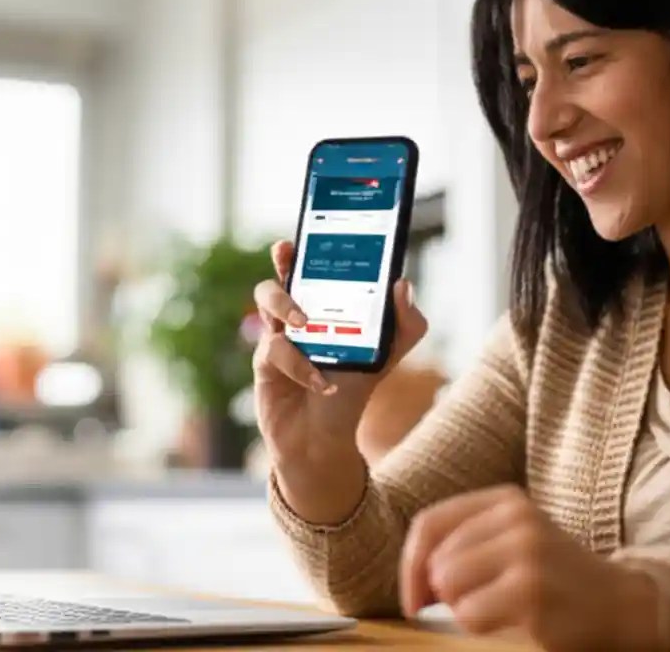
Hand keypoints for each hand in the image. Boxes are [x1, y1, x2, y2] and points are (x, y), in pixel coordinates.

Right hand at [251, 240, 428, 466]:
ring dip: (285, 305)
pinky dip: (300, 366)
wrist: (323, 438)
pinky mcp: (265, 361)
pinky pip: (275, 350)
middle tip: (288, 253)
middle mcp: (298, 315)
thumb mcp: (386, 356)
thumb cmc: (350, 390)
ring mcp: (278, 335)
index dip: (308, 246)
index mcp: (325, 306)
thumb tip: (403, 285)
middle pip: (281, 273)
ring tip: (305, 324)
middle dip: (284, 259)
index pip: (313, 267)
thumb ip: (404, 325)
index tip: (310, 230)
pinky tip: (320, 382)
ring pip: (267, 300)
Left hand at [400, 485, 659, 650]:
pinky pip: (470, 615)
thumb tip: (415, 577)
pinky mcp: (532, 594)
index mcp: (507, 502)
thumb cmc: (556, 576)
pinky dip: (479, 627)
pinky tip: (513, 622)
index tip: (415, 596)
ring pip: (449, 587)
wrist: (623, 604)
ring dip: (462, 610)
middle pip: (437, 561)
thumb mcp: (514, 540)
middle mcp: (518, 521)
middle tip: (470, 608)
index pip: (430, 525)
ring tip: (498, 610)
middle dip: (440, 594)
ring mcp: (527, 556)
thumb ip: (465, 543)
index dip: (411, 564)